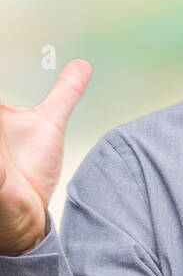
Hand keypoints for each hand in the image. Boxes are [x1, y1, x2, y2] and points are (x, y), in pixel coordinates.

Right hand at [0, 60, 91, 255]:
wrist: (26, 213)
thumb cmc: (27, 170)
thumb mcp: (48, 124)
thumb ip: (63, 93)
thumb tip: (82, 64)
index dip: (5, 64)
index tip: (8, 62)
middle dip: (4, 112)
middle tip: (10, 109)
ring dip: (5, 138)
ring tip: (10, 139)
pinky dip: (2, 165)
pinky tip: (7, 164)